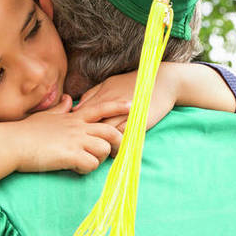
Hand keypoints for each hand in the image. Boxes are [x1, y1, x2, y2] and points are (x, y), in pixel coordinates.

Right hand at [7, 95, 127, 174]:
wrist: (11, 143)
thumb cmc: (26, 131)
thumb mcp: (46, 115)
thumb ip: (61, 109)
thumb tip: (68, 99)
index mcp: (73, 117)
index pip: (101, 108)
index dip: (118, 107)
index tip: (132, 106)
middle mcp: (78, 127)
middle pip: (111, 131)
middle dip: (118, 144)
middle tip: (113, 154)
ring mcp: (74, 141)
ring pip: (103, 149)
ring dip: (99, 159)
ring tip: (86, 162)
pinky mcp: (69, 155)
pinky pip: (91, 165)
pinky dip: (87, 170)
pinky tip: (76, 169)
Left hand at [71, 63, 185, 150]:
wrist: (162, 81)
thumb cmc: (134, 82)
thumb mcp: (109, 83)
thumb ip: (92, 94)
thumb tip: (76, 107)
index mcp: (102, 96)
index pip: (81, 115)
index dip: (75, 128)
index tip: (73, 137)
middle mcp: (110, 106)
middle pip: (91, 126)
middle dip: (84, 139)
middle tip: (80, 150)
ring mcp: (123, 114)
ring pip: (105, 134)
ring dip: (100, 145)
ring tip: (96, 155)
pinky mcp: (137, 122)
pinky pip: (122, 137)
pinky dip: (117, 146)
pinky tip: (114, 153)